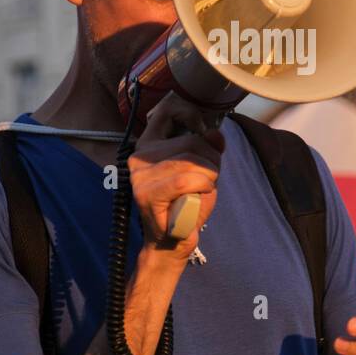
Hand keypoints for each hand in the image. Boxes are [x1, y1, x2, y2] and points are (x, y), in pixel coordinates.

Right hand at [127, 92, 225, 263]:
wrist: (172, 242)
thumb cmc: (186, 205)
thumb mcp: (202, 170)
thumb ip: (207, 149)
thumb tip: (215, 134)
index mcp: (148, 145)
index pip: (167, 112)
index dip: (190, 114)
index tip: (204, 130)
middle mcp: (140, 156)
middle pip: (191, 141)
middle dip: (212, 159)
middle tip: (209, 179)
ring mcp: (141, 175)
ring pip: (192, 160)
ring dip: (210, 176)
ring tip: (202, 190)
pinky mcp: (148, 193)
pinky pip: (186, 179)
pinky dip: (202, 186)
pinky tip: (199, 196)